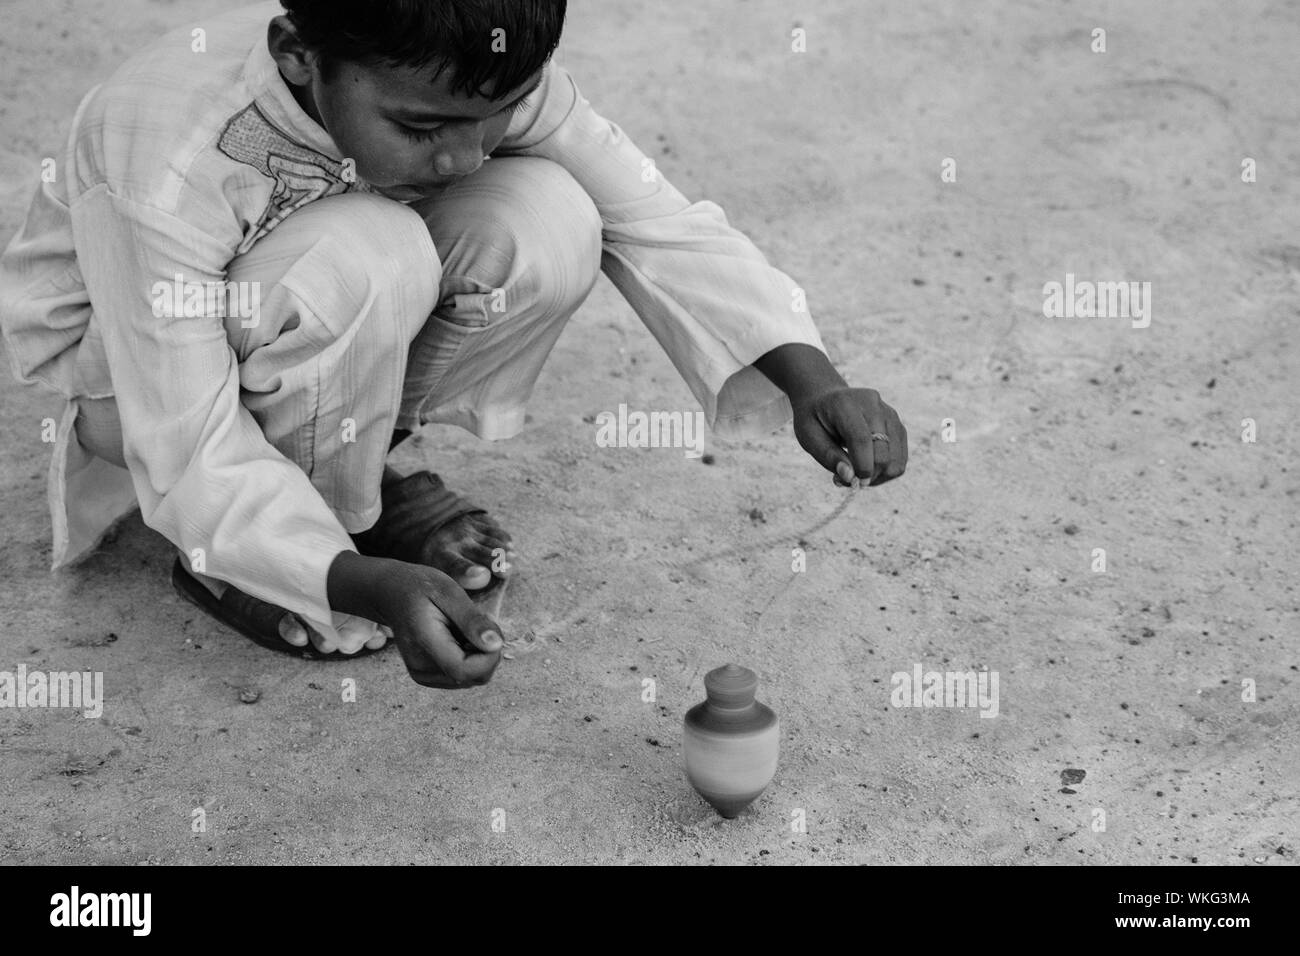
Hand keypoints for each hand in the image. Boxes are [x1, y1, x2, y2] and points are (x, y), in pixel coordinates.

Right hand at [328, 552, 503, 687]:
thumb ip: (472, 620)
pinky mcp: (428, 676)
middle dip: (489, 652)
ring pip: (472, 678)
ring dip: (480, 654)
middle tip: (480, 620)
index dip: (490, 655)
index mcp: (424, 645)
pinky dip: (470, 657)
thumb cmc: (418, 587)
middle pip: (474, 677)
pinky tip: (459, 636)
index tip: (490, 626)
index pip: (466, 670)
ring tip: (465, 626)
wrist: (389, 593)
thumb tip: (497, 645)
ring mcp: (423, 675)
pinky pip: (462, 675)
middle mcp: (421, 669)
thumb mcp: (448, 592)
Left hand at [792, 387, 907, 486]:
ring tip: (857, 474)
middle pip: (883, 450)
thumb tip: (851, 478)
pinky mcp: (897, 425)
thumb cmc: (814, 420)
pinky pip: (900, 459)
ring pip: (896, 459)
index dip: (861, 466)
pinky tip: (867, 468)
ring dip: (879, 476)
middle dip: (869, 475)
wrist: (825, 398)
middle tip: (849, 480)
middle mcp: (873, 404)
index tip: (855, 483)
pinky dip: (886, 471)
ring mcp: (889, 414)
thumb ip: (829, 457)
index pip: (861, 438)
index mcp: (846, 404)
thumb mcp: (809, 437)